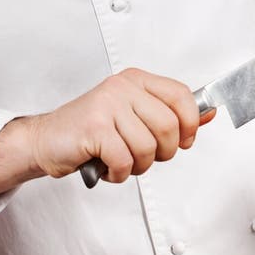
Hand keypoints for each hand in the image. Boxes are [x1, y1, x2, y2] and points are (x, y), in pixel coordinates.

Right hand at [28, 67, 215, 183]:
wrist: (45, 140)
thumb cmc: (91, 131)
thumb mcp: (134, 116)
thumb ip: (171, 114)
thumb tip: (209, 114)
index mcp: (136, 80)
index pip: (182, 95)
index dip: (189, 124)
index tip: (183, 140)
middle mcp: (122, 87)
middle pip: (169, 126)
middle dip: (162, 152)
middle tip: (143, 156)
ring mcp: (107, 105)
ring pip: (148, 147)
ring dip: (137, 166)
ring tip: (120, 161)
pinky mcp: (94, 128)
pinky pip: (125, 161)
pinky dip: (119, 174)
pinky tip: (107, 167)